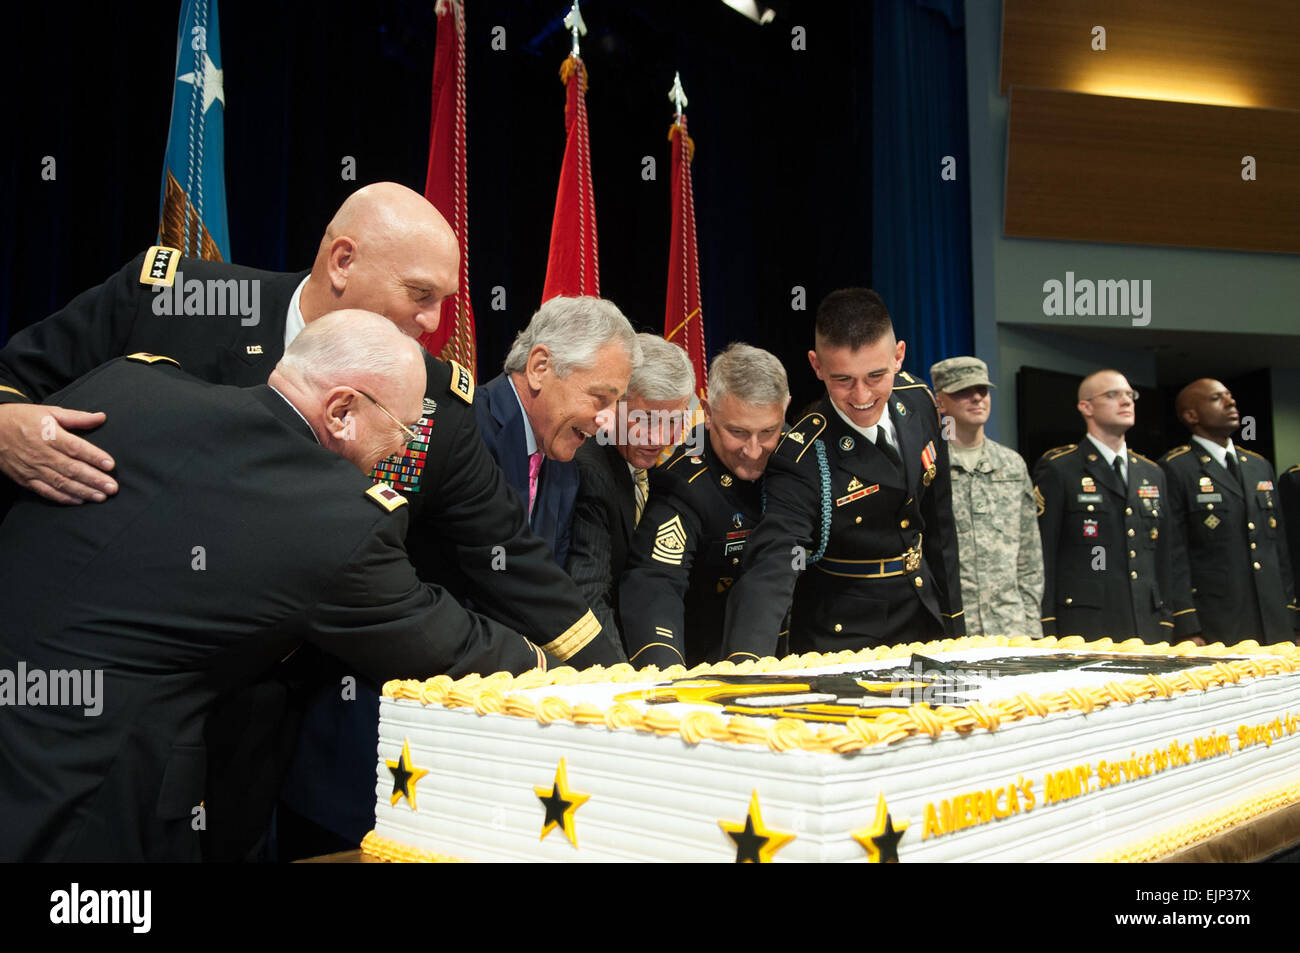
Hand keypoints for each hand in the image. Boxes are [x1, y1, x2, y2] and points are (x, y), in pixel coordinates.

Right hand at [0, 403, 116, 503]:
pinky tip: (79, 501)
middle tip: (112, 488)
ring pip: (61, 483)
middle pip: (71, 468)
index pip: (75, 447)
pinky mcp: (26, 479)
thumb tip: (102, 417)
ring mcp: (33, 468)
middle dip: (94, 479)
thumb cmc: (23, 419)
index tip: (110, 464)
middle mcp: (42, 453)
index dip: (94, 456)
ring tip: (101, 497)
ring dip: (83, 491)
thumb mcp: (49, 412)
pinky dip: (63, 498)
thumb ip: (77, 417)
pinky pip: (46, 491)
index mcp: (49, 435)